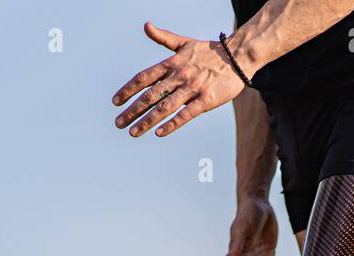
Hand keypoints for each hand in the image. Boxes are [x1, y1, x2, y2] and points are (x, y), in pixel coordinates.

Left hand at [112, 22, 246, 137]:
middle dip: (132, 110)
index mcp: (172, 64)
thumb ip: (164, 37)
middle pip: (150, 95)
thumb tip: (146, 26)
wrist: (238, 56)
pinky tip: (159, 132)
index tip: (115, 101)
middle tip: (118, 123)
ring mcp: (192, 88)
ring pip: (165, 107)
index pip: (144, 77)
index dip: (128, 89)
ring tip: (133, 132)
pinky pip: (186, 114)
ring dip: (147, 121)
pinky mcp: (206, 100)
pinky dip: (172, 124)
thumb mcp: (184, 43)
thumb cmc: (209, 51)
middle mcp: (179, 76)